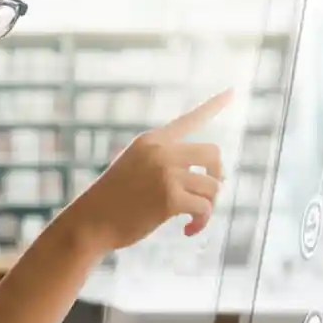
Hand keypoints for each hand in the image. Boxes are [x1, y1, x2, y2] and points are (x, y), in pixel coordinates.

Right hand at [64, 89, 233, 252]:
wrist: (90, 222)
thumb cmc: (114, 201)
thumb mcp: (134, 168)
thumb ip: (166, 164)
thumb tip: (213, 179)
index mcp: (152, 140)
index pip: (189, 119)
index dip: (214, 105)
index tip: (232, 92)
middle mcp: (160, 151)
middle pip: (213, 153)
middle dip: (216, 176)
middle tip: (207, 195)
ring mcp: (165, 173)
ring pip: (212, 185)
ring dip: (208, 206)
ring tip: (193, 219)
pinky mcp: (169, 198)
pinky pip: (205, 208)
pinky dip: (202, 222)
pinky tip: (188, 231)